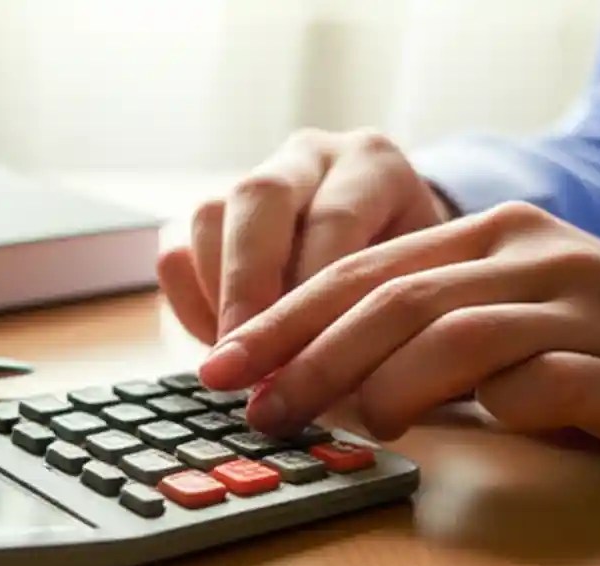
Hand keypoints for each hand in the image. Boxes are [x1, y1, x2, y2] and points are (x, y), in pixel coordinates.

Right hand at [158, 128, 456, 344]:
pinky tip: (218, 340)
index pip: (333, 219)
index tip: (297, 359)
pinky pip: (179, 249)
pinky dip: (190, 301)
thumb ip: (378, 317)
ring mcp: (253, 181)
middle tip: (240, 355)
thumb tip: (321, 374)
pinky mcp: (214, 215)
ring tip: (235, 355)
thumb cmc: (414, 281)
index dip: (309, 293)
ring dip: (214, 295)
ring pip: (209, 216)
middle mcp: (310, 157)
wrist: (397, 251)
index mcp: (373, 165)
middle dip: (245, 285)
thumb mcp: (420, 291)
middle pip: (258, 197)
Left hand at [198, 201, 599, 457]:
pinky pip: (539, 384)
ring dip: (385, 386)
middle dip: (309, 355)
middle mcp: (530, 253)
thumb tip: (315, 377)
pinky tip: (469, 431)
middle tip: (256, 407)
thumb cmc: (597, 345)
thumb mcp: (505, 314)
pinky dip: (490, 408)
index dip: (283, 317)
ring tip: (353, 426)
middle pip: (395, 299)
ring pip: (454, 334)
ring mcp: (580, 303)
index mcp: (490, 233)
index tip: (221, 362)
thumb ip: (423, 330)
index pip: (363, 270)